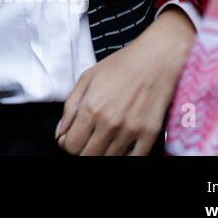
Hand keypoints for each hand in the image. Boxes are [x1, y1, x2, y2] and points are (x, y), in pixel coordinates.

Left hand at [55, 6, 195, 154]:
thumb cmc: (121, 65)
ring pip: (108, 159)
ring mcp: (131, 131)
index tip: (71, 138)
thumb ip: (70, 107)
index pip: (70, 146)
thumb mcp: (87, 78)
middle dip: (82, 150)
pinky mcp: (150, 134)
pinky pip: (134, 159)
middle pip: (87, 156)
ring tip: (103, 139)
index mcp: (91, 108)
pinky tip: (120, 146)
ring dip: (101, 153)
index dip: (67, 144)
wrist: (156, 58)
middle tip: (86, 139)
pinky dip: (124, 156)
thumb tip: (60, 133)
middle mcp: (109, 123)